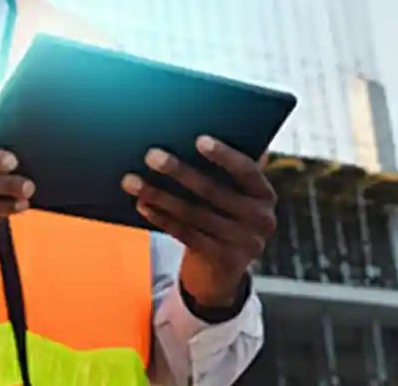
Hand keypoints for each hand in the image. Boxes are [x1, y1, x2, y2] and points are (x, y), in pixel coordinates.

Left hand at [121, 135, 276, 306]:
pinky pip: (186, 234)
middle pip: (213, 192)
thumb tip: (198, 129)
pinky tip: (142, 204)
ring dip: (160, 195)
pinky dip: (161, 217)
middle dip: (179, 171)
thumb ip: (223, 170)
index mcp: (264, 194)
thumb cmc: (219, 214)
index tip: (198, 139)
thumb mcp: (230, 194)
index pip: (247, 170)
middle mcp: (262, 220)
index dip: (224, 155)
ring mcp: (245, 244)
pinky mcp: (224, 261)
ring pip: (194, 214)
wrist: (220, 269)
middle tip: (151, 155)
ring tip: (132, 180)